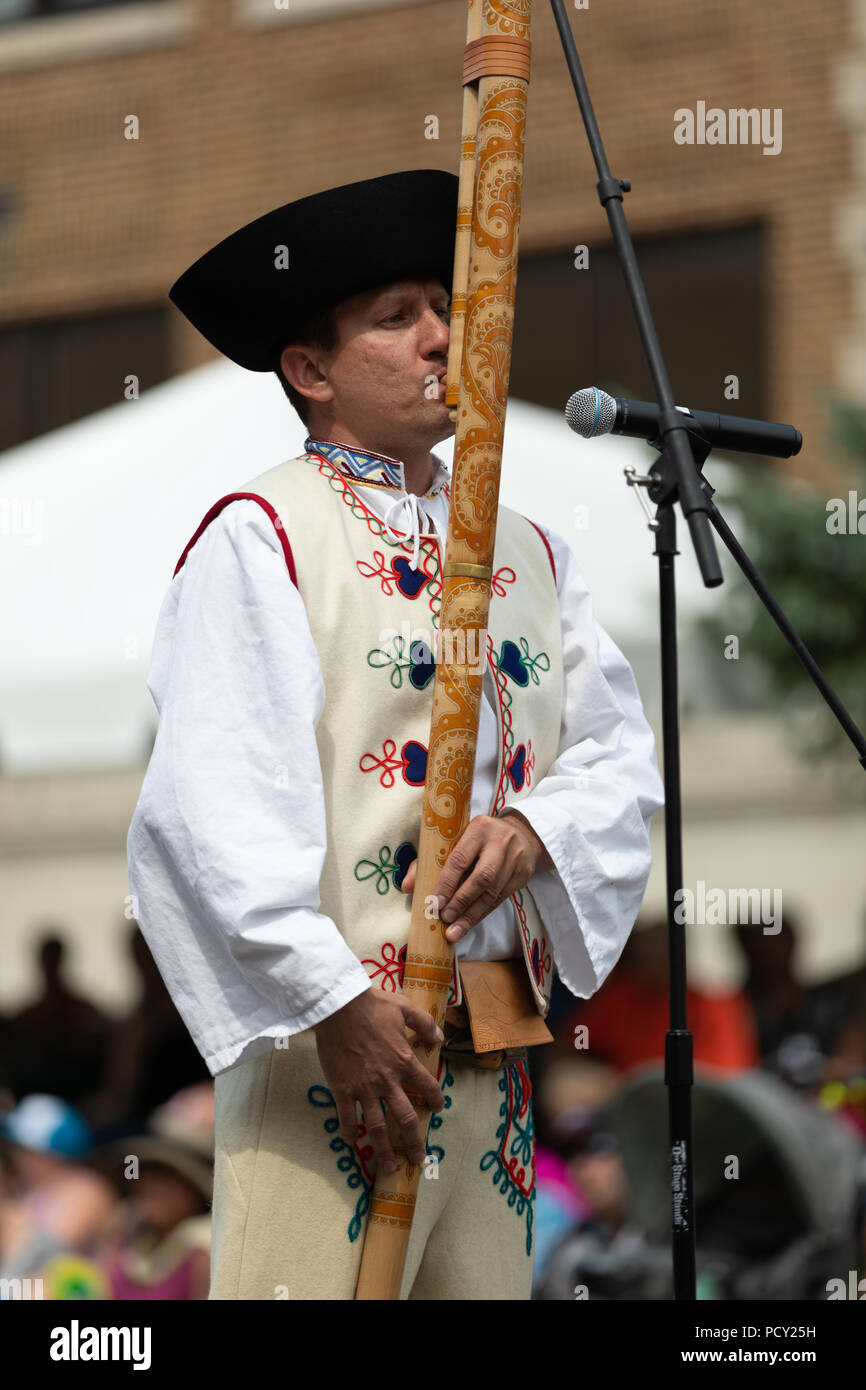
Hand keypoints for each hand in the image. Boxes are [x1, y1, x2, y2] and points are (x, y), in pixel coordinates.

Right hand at [313, 989, 444, 1173]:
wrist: (339, 1007)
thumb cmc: (371, 1005)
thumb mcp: (404, 1008)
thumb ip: (424, 1024)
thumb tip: (439, 1037)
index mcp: (405, 1061)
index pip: (427, 1087)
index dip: (435, 1100)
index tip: (437, 1109)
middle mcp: (387, 1081)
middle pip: (405, 1118)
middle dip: (413, 1141)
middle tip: (417, 1157)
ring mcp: (364, 1088)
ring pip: (377, 1126)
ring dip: (384, 1149)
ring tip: (389, 1166)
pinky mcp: (342, 1089)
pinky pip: (347, 1117)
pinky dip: (350, 1132)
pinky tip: (352, 1144)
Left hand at [400, 810, 552, 942]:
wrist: (521, 834)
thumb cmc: (479, 838)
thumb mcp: (456, 839)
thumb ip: (429, 861)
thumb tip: (406, 887)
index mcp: (479, 828)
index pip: (460, 858)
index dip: (447, 882)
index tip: (435, 903)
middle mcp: (500, 842)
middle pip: (482, 877)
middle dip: (461, 901)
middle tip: (445, 918)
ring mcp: (515, 859)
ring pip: (493, 892)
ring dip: (472, 914)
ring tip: (455, 931)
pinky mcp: (523, 875)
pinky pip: (501, 899)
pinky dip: (482, 913)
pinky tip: (469, 924)